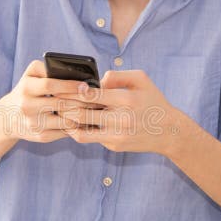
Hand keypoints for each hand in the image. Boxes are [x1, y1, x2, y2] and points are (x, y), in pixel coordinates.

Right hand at [0, 60, 98, 143]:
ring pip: (66, 120)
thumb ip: (47, 68)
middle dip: (82, 101)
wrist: (7, 118)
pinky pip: (65, 131)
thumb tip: (72, 70)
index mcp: (26, 88)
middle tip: (98, 98)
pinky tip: (87, 121)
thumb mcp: (30, 76)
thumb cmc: (26, 91)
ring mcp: (34, 124)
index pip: (50, 86)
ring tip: (96, 109)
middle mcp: (28, 107)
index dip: (70, 85)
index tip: (86, 85)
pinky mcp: (41, 136)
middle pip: (61, 104)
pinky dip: (78, 126)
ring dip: (83, 115)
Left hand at [54, 70, 182, 154]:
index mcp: (125, 99)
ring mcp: (115, 135)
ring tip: (58, 113)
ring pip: (80, 131)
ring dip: (67, 123)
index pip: (91, 94)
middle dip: (64, 107)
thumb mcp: (141, 79)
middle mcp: (119, 119)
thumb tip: (96, 79)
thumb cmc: (153, 100)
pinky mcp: (113, 146)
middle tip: (52, 100)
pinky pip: (90, 139)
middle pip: (81, 114)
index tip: (62, 86)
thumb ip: (118, 75)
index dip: (73, 90)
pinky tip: (71, 123)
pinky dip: (78, 131)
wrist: (169, 131)